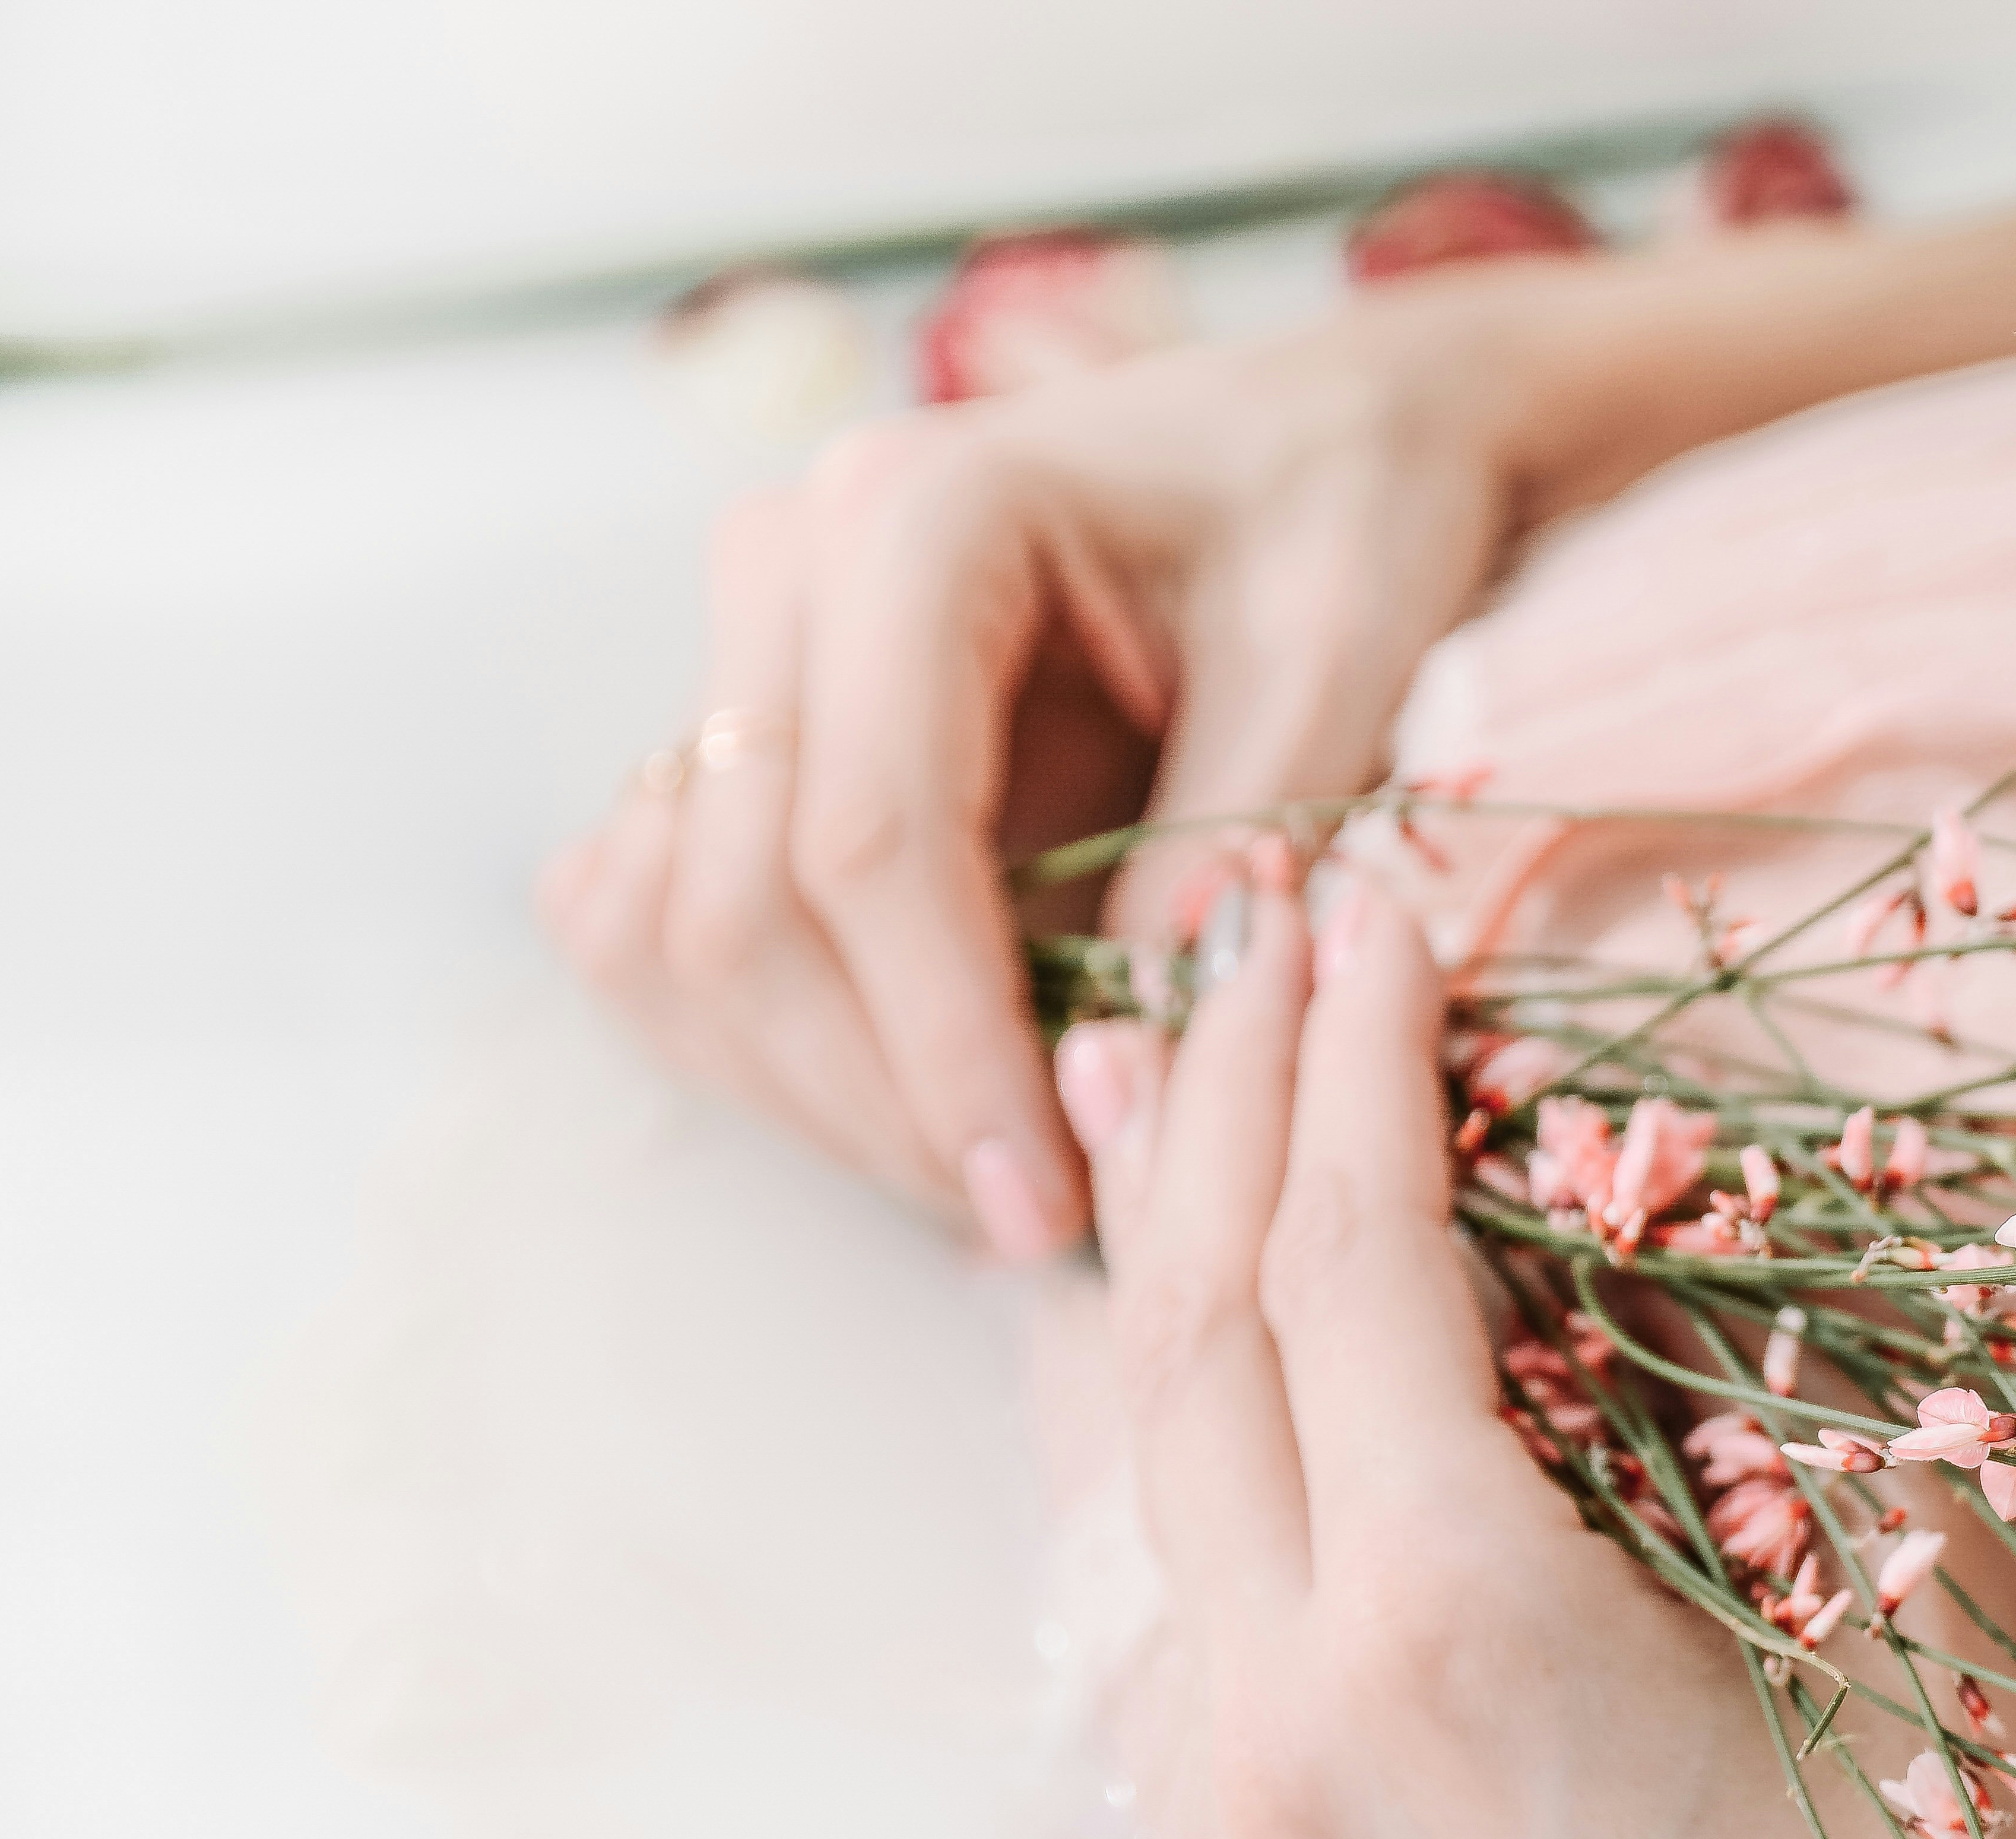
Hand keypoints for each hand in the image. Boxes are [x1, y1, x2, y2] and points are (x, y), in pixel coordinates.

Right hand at [541, 295, 1524, 1255]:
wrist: (1330, 435)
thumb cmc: (1349, 514)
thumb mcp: (1343, 656)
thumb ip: (1235, 836)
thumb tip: (1138, 1028)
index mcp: (918, 516)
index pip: (869, 843)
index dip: (944, 1051)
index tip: (1041, 1201)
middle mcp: (790, 570)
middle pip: (743, 905)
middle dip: (878, 1101)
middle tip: (1035, 1225)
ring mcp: (755, 652)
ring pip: (674, 931)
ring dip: (812, 1091)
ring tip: (989, 1179)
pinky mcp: (763, 733)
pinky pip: (667, 915)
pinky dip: (763, 1034)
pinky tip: (915, 1095)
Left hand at [1059, 862, 2015, 1838]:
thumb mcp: (1929, 1633)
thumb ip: (1790, 1432)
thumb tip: (1697, 1276)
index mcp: (1462, 1621)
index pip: (1354, 1255)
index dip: (1353, 1059)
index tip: (1367, 915)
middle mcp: (1306, 1721)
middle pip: (1198, 1341)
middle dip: (1216, 1113)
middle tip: (1251, 950)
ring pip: (1172, 1494)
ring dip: (1181, 1283)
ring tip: (1190, 1118)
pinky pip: (1215, 1639)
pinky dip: (1229, 1469)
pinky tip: (1264, 1398)